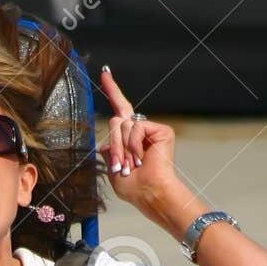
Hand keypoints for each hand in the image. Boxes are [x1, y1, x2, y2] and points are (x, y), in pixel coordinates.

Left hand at [97, 66, 189, 220]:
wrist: (150, 192)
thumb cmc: (133, 186)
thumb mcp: (112, 167)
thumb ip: (109, 150)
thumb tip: (108, 142)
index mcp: (128, 137)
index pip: (119, 109)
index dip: (112, 90)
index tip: (105, 72)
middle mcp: (139, 130)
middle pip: (116, 121)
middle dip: (114, 144)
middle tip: (121, 165)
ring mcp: (150, 129)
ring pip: (122, 125)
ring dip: (122, 148)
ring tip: (132, 165)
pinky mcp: (161, 130)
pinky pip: (136, 127)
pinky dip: (134, 144)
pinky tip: (142, 158)